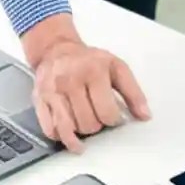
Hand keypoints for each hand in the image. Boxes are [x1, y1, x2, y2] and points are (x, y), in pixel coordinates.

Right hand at [21, 14, 149, 152]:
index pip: (107, 112)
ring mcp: (52, 91)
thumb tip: (144, 115)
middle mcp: (70, 81)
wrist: (56, 49)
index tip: (113, 116)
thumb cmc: (89, 60)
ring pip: (68, 129)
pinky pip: (50, 128)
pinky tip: (68, 132)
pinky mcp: (39, 99)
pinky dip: (60, 136)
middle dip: (97, 125)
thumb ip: (133, 92)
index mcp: (93, 72)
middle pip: (88, 124)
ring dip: (80, 134)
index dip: (113, 119)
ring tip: (86, 127)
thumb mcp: (117, 68)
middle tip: (98, 116)